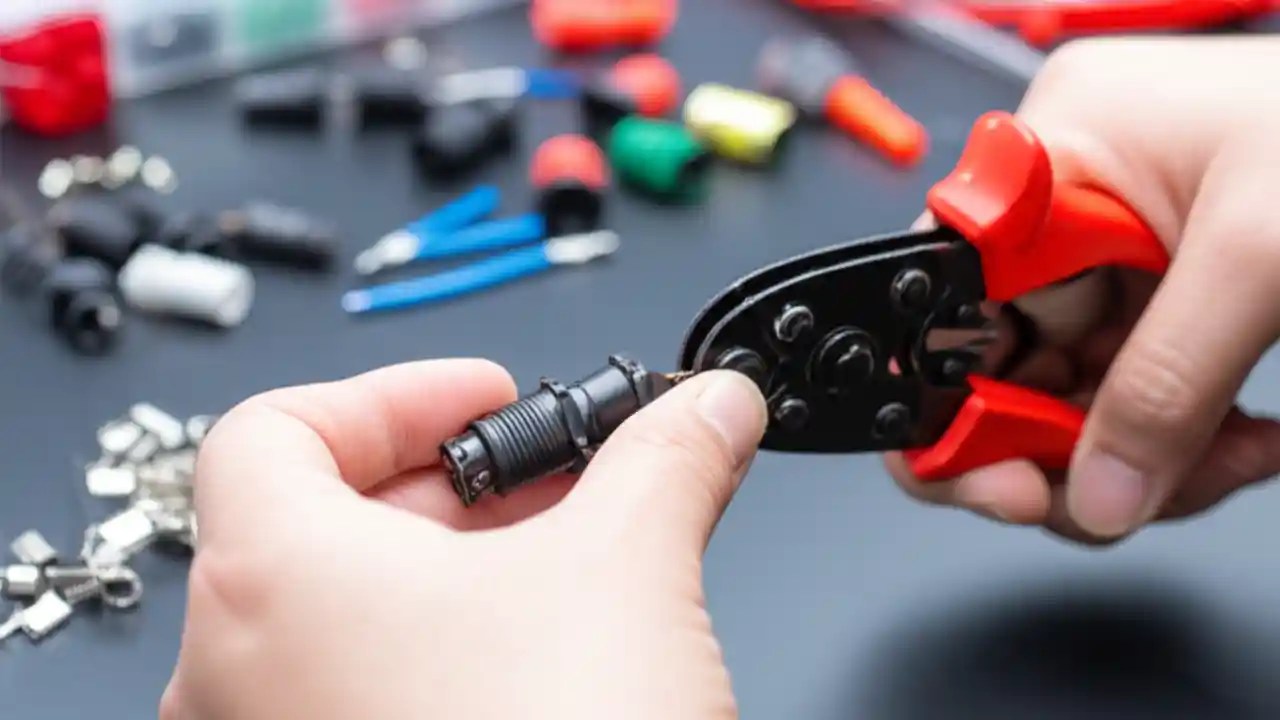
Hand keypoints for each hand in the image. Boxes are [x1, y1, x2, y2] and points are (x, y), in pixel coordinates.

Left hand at [160, 359, 765, 719]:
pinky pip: (360, 694)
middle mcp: (236, 675)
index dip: (394, 394)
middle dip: (457, 484)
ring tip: (561, 566)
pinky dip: (440, 652)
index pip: (277, 428)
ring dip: (455, 570)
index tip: (487, 400)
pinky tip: (540, 656)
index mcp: (271, 582)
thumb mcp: (632, 568)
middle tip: (551, 480)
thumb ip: (668, 458)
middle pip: (320, 518)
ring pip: (344, 616)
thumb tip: (706, 411)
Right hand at [887, 37, 1279, 543]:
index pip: (947, 290)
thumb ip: (1169, 388)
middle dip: (1055, 445)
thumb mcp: (1260, 260)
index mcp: (1056, 149)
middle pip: (998, 358)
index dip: (948, 389)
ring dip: (1132, 458)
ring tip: (1217, 466)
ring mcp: (1113, 252)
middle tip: (1105, 499)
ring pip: (1065, 394)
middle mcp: (1068, 200)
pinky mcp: (1162, 295)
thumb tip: (1098, 494)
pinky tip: (1239, 445)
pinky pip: (1130, 395)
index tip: (989, 471)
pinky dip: (1179, 444)